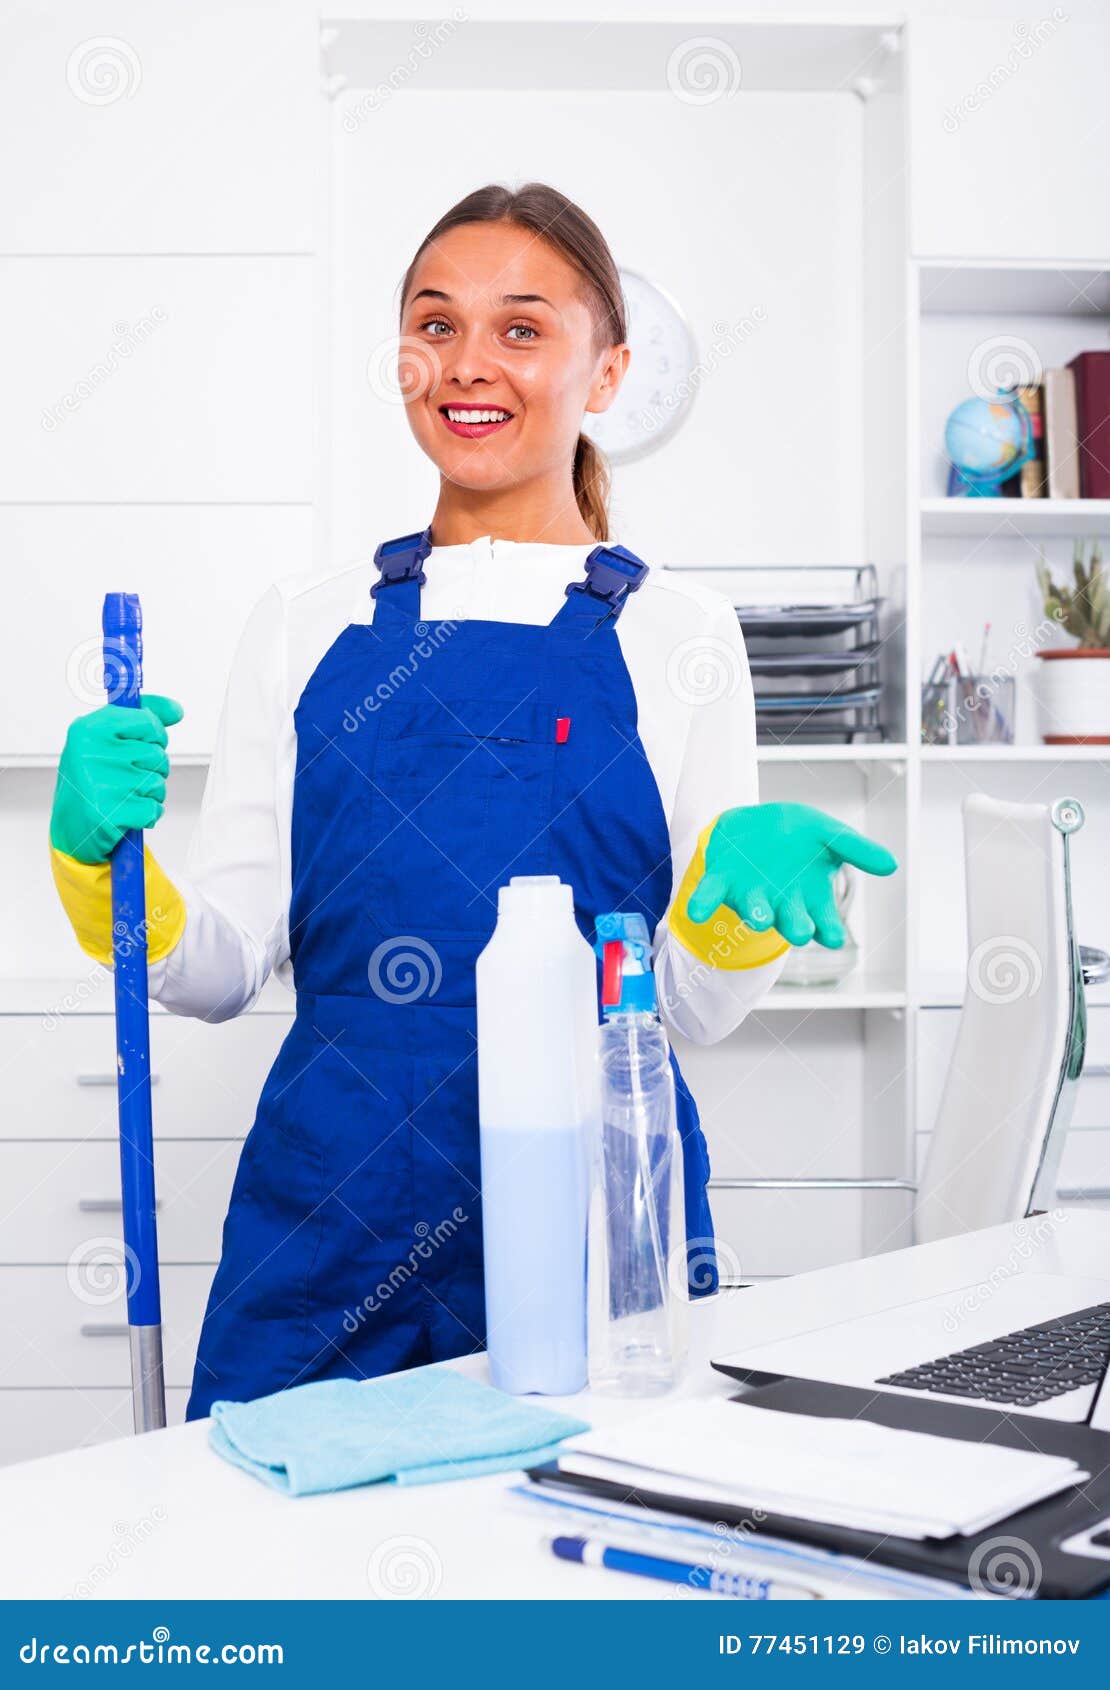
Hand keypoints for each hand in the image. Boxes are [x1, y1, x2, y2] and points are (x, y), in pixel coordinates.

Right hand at [50, 695, 183, 864]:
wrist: (70, 827)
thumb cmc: (90, 779)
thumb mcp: (104, 740)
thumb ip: (140, 719)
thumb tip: (176, 710)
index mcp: (88, 729)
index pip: (148, 720)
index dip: (155, 734)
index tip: (146, 742)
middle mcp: (92, 753)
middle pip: (157, 754)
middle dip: (151, 769)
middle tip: (126, 777)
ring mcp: (101, 783)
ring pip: (158, 782)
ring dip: (150, 793)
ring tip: (125, 795)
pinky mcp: (111, 813)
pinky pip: (154, 808)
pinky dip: (148, 814)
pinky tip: (128, 813)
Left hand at [685, 801, 897, 947]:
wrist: (757, 820)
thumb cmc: (800, 835)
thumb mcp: (831, 836)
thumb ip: (858, 850)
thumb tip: (892, 865)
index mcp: (812, 900)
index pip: (825, 924)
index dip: (830, 931)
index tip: (833, 935)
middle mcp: (783, 906)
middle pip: (792, 925)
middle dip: (796, 928)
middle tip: (801, 930)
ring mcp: (752, 897)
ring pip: (754, 914)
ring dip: (756, 916)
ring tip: (759, 918)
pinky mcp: (722, 884)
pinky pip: (710, 898)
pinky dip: (702, 906)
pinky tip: (697, 911)